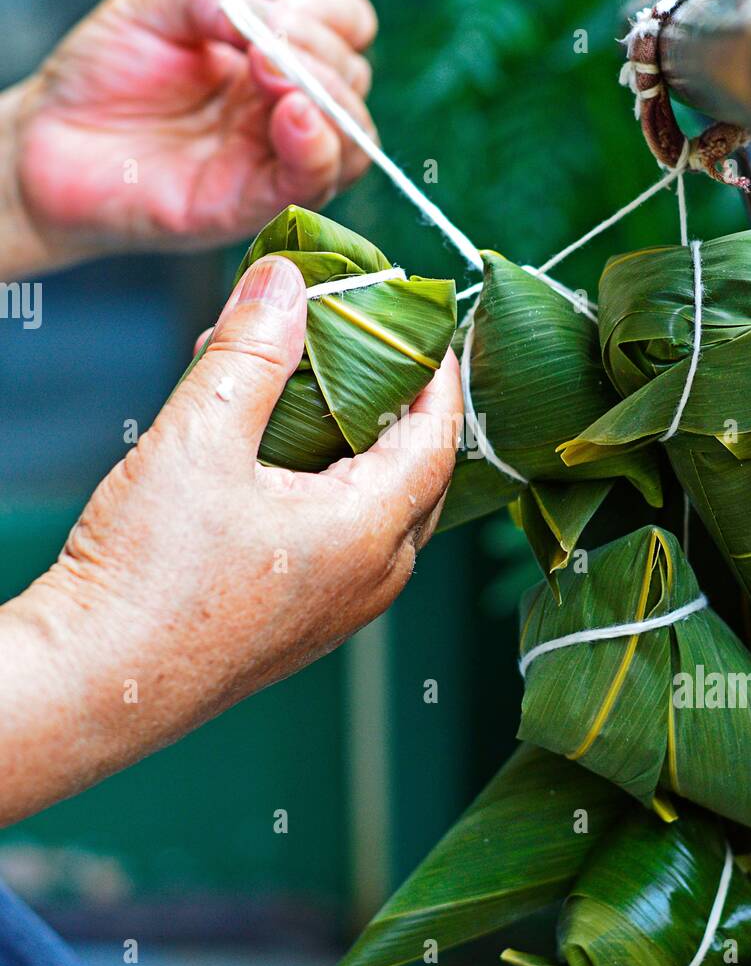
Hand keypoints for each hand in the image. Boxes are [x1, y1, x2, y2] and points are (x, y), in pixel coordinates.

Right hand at [0, 256, 460, 824]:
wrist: (96, 682)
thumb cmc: (146, 577)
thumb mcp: (200, 438)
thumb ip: (251, 352)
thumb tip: (286, 282)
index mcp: (368, 534)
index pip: (438, 436)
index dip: (436, 374)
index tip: (420, 325)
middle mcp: (372, 581)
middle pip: (420, 476)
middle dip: (404, 408)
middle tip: (371, 353)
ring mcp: (340, 612)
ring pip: (384, 513)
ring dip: (363, 450)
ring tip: (314, 397)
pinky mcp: (303, 627)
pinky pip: (348, 545)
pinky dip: (332, 491)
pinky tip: (277, 463)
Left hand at [9, 0, 377, 268]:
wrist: (49, 143)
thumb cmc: (102, 76)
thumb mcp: (154, 4)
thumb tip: (269, 16)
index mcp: (273, 56)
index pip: (348, 31)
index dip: (329, 19)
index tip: (277, 13)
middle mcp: (284, 110)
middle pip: (354, 82)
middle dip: (321, 56)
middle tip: (261, 48)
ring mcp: (272, 160)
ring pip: (352, 139)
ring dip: (330, 101)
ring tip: (275, 77)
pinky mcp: (250, 205)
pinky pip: (311, 184)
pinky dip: (318, 149)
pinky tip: (296, 117)